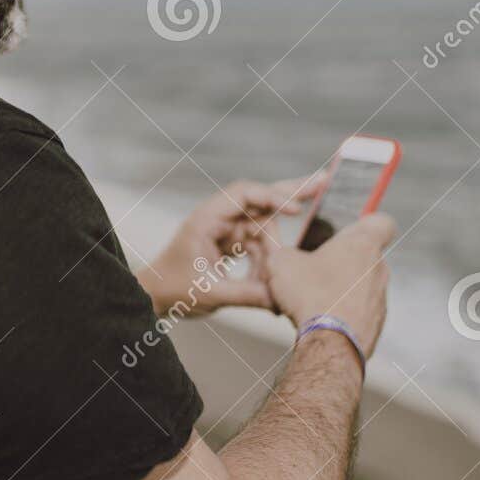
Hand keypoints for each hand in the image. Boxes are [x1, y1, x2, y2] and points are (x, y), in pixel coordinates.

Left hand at [135, 175, 323, 317]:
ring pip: (263, 229)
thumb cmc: (172, 289)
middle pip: (261, 200)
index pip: (244, 195)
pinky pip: (258, 246)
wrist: (154, 298)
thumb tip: (280, 298)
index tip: (294, 211)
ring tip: (274, 280)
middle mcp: (219, 219)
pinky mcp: (231, 245)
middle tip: (324, 182)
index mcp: (207, 218)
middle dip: (292, 194)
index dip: (271, 198)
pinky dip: (268, 261)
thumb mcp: (210, 293)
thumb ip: (247, 295)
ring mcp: (226, 231)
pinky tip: (272, 280)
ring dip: (275, 253)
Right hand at [264, 212, 394, 357]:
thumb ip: (286, 252)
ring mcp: (380, 298)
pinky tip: (321, 319)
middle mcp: (378, 269)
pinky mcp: (376, 323)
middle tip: (315, 268)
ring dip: (342, 289)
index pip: (381, 222)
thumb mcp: (282, 263)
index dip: (366, 222)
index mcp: (362, 244)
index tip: (351, 228)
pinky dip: (343, 313)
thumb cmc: (312, 296)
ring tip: (313, 299)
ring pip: (361, 285)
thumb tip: (283, 257)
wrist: (330, 341)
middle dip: (342, 261)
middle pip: (365, 256)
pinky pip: (359, 311)